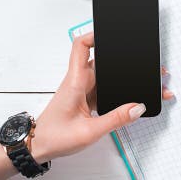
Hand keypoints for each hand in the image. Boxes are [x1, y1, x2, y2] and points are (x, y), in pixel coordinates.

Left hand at [31, 32, 172, 162]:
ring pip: (106, 77)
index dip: (96, 35)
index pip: (81, 46)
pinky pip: (105, 90)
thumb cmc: (54, 137)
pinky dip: (118, 93)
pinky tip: (129, 101)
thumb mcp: (89, 132)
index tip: (113, 32)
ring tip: (142, 83)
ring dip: (122, 79)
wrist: (38, 147)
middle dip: (123, 60)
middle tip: (142, 63)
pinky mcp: (86, 98)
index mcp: (75, 81)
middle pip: (102, 61)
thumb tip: (137, 107)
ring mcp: (83, 89)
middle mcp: (79, 81)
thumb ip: (115, 119)